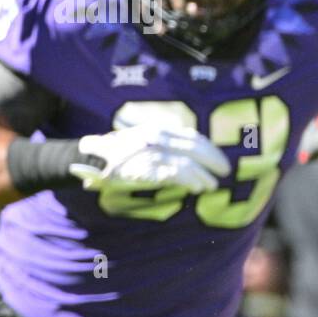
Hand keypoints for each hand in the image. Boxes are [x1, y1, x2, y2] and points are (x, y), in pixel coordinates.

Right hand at [70, 124, 229, 193]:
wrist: (93, 158)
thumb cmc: (120, 152)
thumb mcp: (145, 138)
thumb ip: (166, 141)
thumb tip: (191, 149)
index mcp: (159, 128)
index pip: (193, 136)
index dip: (210, 148)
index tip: (219, 158)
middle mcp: (159, 137)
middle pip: (196, 147)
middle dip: (214, 160)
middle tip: (225, 171)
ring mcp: (154, 152)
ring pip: (190, 162)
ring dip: (205, 175)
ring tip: (213, 185)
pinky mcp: (149, 167)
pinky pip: (178, 174)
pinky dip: (193, 181)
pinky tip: (199, 188)